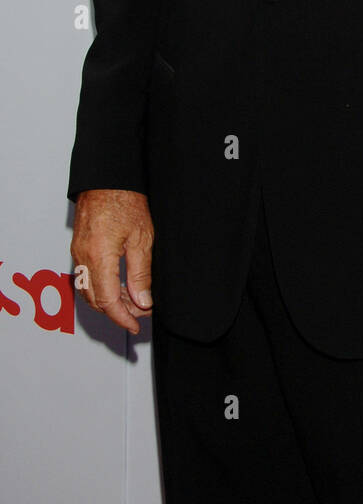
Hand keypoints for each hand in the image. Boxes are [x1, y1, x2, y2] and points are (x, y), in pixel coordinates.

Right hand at [71, 189, 153, 334]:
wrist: (107, 177)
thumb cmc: (125, 199)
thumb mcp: (142, 238)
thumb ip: (141, 273)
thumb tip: (142, 301)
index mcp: (99, 256)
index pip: (107, 301)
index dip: (122, 318)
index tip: (136, 326)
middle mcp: (83, 257)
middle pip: (96, 300)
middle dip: (118, 311)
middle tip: (141, 313)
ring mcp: (78, 252)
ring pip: (90, 290)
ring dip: (110, 300)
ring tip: (135, 301)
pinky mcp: (79, 247)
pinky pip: (87, 276)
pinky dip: (103, 287)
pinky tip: (121, 286)